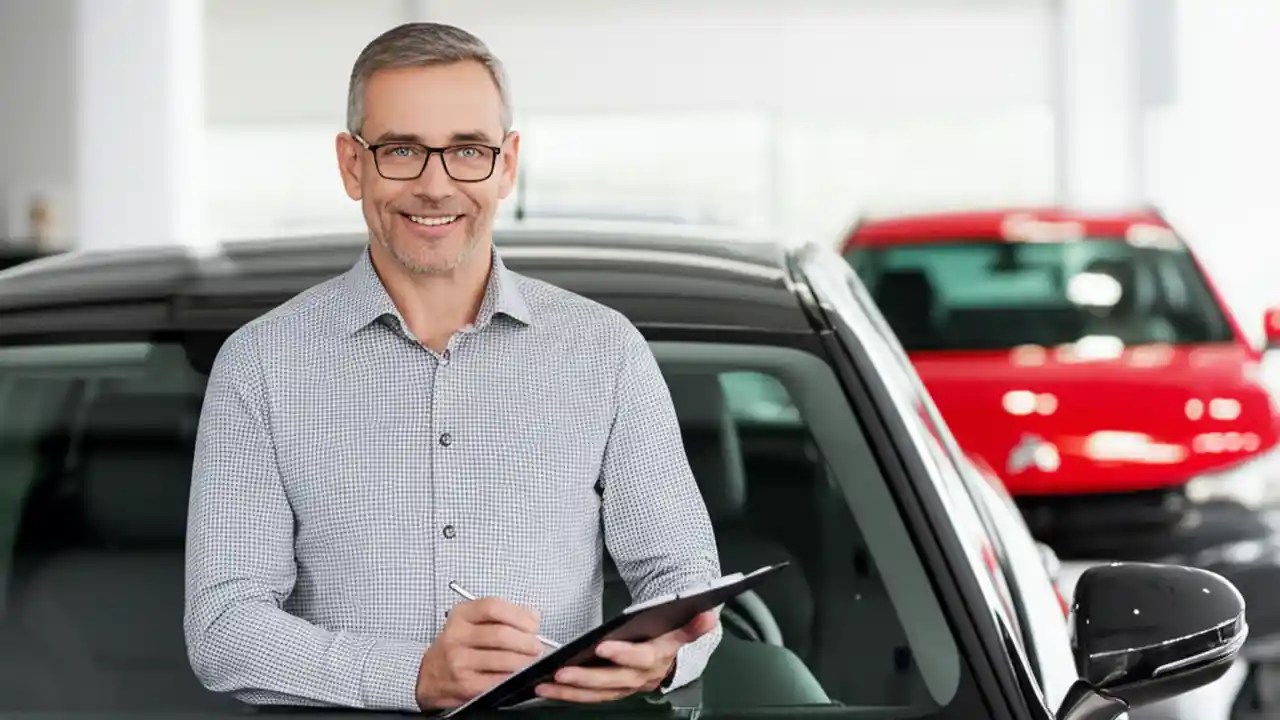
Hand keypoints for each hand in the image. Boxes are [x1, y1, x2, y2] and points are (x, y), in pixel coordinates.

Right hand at [415, 598, 544, 709]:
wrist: (430, 675)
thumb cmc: (458, 645)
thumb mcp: (472, 621)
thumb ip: (503, 615)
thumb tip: (533, 617)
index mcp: (461, 614)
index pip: (494, 607)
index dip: (520, 615)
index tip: (533, 624)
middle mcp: (457, 636)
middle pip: (501, 634)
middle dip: (527, 641)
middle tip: (536, 645)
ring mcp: (459, 661)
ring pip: (503, 659)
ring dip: (525, 660)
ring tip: (531, 659)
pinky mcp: (466, 684)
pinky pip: (499, 680)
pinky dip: (514, 677)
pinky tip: (518, 673)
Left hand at [534, 609, 717, 703]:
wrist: (669, 659)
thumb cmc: (668, 637)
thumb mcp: (683, 627)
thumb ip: (693, 624)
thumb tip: (709, 613)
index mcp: (657, 658)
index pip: (641, 658)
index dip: (623, 654)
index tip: (602, 646)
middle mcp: (641, 677)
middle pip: (613, 681)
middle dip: (587, 678)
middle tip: (562, 671)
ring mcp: (624, 687)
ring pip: (597, 693)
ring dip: (571, 692)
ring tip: (546, 684)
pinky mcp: (611, 691)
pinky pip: (589, 697)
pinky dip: (568, 696)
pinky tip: (546, 689)